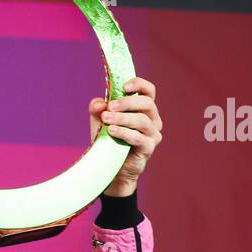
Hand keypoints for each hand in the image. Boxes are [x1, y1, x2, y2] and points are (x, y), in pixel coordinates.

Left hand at [88, 77, 161, 197]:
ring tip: (106, 119)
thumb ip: (98, 110)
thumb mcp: (100, 122)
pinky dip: (125, 133)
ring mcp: (153, 134)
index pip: (149, 91)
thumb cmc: (109, 140)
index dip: (139, 84)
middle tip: (110, 106)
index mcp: (144, 109)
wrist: (111, 167)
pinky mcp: (149, 148)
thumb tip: (99, 104)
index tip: (124, 86)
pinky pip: (139, 138)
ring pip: (143, 121)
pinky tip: (112, 131)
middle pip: (147, 103)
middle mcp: (153, 120)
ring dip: (123, 118)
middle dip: (128, 102)